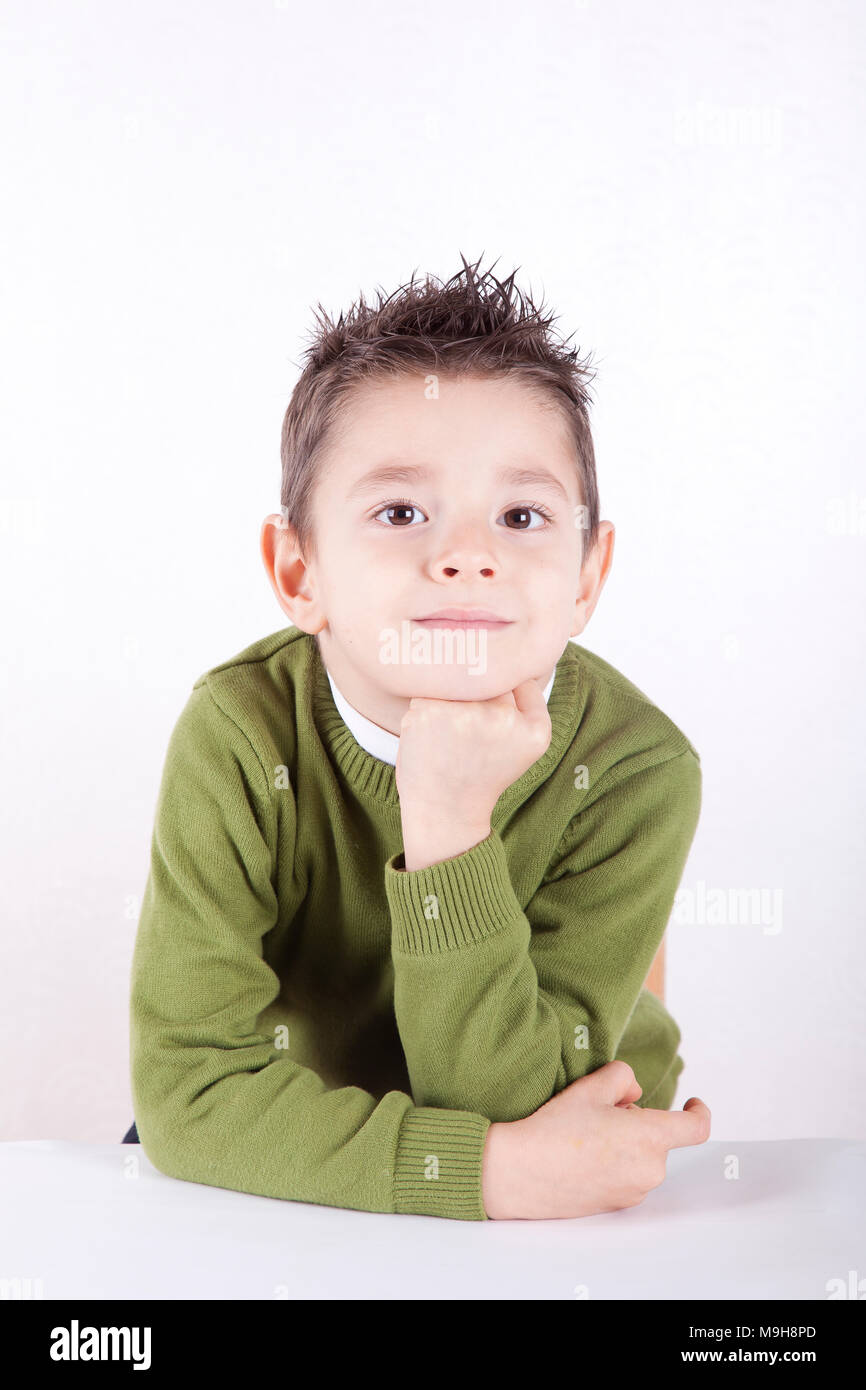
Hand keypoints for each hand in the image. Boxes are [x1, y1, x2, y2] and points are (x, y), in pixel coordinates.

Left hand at [395, 677, 552, 826]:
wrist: (445, 811)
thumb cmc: (483, 771)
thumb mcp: (526, 743)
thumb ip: (529, 698)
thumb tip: (514, 652)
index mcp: (535, 728)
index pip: (517, 678)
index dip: (497, 691)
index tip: (487, 716)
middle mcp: (504, 718)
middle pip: (486, 677)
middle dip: (473, 694)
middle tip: (465, 730)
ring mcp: (466, 714)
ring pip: (457, 680)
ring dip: (449, 699)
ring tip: (448, 734)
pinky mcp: (429, 711)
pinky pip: (427, 689)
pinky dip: (425, 707)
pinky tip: (430, 736)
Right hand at [481, 1061, 711, 1219]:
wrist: (520, 1173)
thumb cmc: (555, 1129)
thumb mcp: (591, 1087)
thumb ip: (624, 1078)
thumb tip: (636, 1095)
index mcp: (650, 1138)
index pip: (697, 1128)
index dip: (699, 1111)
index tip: (691, 1102)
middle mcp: (650, 1170)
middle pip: (658, 1137)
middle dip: (637, 1120)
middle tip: (599, 1113)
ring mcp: (634, 1192)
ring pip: (642, 1156)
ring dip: (626, 1142)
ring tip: (585, 1137)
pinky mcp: (617, 1206)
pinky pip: (628, 1176)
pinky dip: (615, 1162)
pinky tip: (581, 1157)